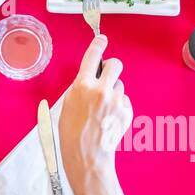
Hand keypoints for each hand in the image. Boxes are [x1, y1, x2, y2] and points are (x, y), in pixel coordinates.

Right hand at [57, 35, 131, 194]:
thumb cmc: (72, 133)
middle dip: (112, 67)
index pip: (92, 56)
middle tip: (107, 74)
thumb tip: (89, 77)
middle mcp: (101, 90)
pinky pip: (124, 100)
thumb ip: (80, 87)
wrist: (87, 155)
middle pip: (115, 65)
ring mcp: (116, 101)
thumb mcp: (67, 104)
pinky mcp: (126, 111)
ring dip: (113, 91)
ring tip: (103, 109)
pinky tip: (109, 117)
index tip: (101, 39)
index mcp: (82, 86)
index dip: (98, 45)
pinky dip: (119, 105)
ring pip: (119, 85)